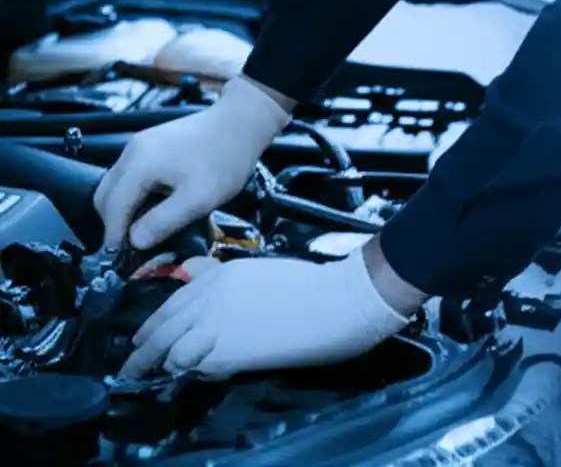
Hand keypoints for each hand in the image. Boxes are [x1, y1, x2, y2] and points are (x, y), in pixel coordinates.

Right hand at [93, 76, 292, 250]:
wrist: (241, 122)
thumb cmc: (223, 162)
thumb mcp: (199, 199)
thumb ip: (164, 221)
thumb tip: (135, 242)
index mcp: (138, 165)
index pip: (113, 206)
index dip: (113, 234)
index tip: (117, 257)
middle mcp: (131, 152)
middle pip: (106, 194)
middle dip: (113, 221)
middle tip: (128, 245)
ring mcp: (140, 144)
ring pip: (117, 183)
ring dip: (124, 207)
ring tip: (141, 228)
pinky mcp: (151, 143)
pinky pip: (131, 174)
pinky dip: (134, 193)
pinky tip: (153, 205)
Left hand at [119, 246, 413, 378]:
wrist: (337, 301)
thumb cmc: (312, 286)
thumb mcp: (262, 274)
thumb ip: (231, 287)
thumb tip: (214, 307)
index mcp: (220, 275)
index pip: (173, 302)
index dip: (154, 323)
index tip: (143, 336)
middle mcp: (210, 298)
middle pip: (164, 327)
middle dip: (144, 349)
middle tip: (130, 365)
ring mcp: (217, 325)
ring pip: (174, 350)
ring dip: (164, 364)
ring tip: (150, 377)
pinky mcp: (230, 350)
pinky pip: (199, 366)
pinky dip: (193, 372)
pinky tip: (193, 375)